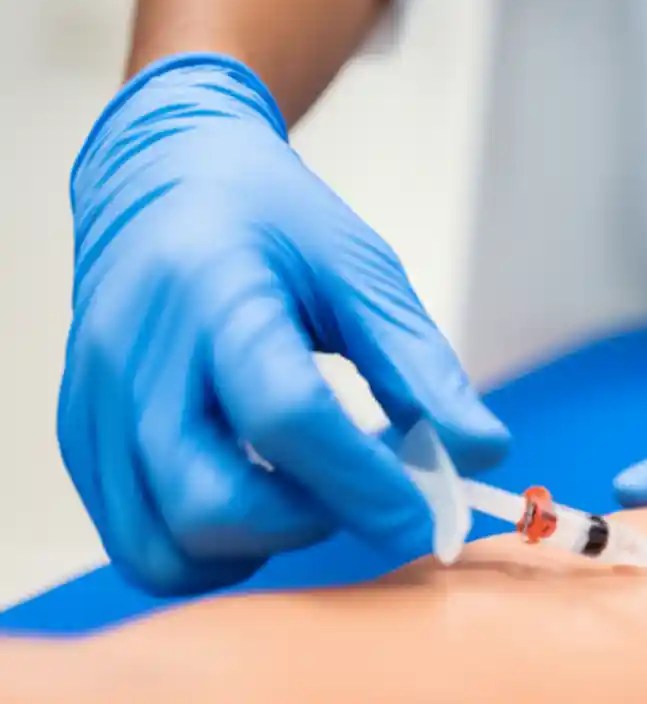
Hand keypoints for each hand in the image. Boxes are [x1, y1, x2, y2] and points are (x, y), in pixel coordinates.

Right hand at [59, 54, 508, 594]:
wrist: (161, 179)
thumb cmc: (270, 220)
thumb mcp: (358, 268)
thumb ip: (418, 365)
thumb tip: (481, 453)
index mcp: (215, 292)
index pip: (285, 413)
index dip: (363, 480)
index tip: (424, 511)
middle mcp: (135, 356)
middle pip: (210, 500)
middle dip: (308, 523)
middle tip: (361, 492)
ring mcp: (95, 405)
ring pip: (164, 545)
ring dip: (257, 548)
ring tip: (308, 497)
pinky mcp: (80, 440)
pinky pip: (139, 544)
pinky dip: (208, 553)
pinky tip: (256, 505)